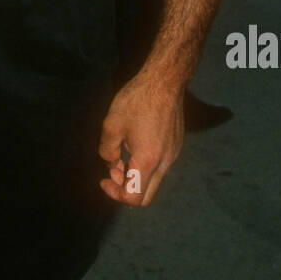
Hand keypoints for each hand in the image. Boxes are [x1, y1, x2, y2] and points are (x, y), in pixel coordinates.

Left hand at [97, 67, 185, 207]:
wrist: (165, 81)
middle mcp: (164, 163)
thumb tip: (111, 162)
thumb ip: (107, 151)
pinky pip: (160, 167)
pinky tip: (135, 145)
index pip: (133, 197)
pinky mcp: (176, 145)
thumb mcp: (111, 126)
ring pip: (153, 181)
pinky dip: (145, 166)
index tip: (104, 178)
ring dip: (135, 177)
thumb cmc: (137, 101)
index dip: (114, 194)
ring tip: (121, 155)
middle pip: (146, 196)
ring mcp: (173, 155)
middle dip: (126, 189)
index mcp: (147, 161)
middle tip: (113, 169)